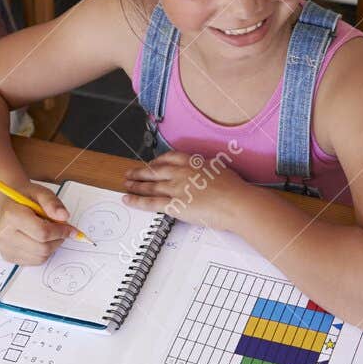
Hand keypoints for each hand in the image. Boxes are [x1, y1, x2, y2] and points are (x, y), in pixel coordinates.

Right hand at [0, 184, 72, 264]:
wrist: (9, 205)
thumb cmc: (25, 199)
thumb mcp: (40, 192)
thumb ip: (53, 203)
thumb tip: (64, 216)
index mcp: (11, 216)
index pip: (42, 232)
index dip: (61, 231)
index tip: (70, 228)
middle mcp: (5, 234)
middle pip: (43, 248)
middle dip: (57, 240)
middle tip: (61, 230)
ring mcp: (6, 248)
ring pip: (41, 257)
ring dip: (51, 246)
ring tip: (48, 232)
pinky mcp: (9, 257)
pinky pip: (36, 261)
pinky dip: (43, 252)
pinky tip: (39, 240)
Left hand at [122, 149, 250, 228]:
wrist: (236, 203)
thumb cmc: (234, 189)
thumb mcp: (220, 169)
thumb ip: (206, 168)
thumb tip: (204, 169)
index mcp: (192, 163)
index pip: (170, 158)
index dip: (158, 161)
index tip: (152, 163)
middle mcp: (180, 173)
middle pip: (155, 171)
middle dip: (140, 172)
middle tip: (130, 173)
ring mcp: (175, 189)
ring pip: (150, 185)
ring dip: (136, 184)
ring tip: (126, 184)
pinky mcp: (174, 205)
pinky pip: (150, 203)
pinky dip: (136, 200)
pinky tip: (127, 199)